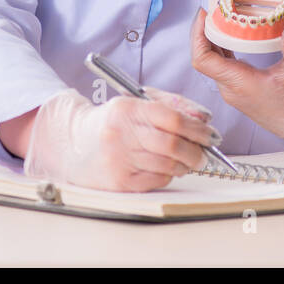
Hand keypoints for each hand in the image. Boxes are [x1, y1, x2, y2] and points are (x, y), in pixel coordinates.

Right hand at [23, 86, 221, 191]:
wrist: (73, 144)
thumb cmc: (112, 122)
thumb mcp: (136, 102)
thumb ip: (172, 104)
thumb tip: (203, 118)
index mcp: (126, 109)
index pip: (172, 119)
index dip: (197, 128)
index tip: (210, 135)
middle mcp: (120, 134)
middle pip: (173, 145)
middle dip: (197, 151)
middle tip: (204, 153)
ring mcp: (119, 160)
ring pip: (168, 165)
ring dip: (186, 165)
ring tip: (188, 161)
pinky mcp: (120, 182)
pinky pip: (158, 180)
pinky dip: (169, 175)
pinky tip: (167, 168)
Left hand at [189, 7, 283, 158]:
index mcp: (238, 84)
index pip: (202, 59)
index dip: (197, 35)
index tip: (204, 13)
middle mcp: (231, 88)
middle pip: (205, 57)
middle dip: (204, 31)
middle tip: (213, 7)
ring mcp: (236, 90)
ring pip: (214, 61)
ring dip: (213, 38)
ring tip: (220, 15)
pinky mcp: (244, 89)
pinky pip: (226, 65)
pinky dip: (225, 47)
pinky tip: (232, 33)